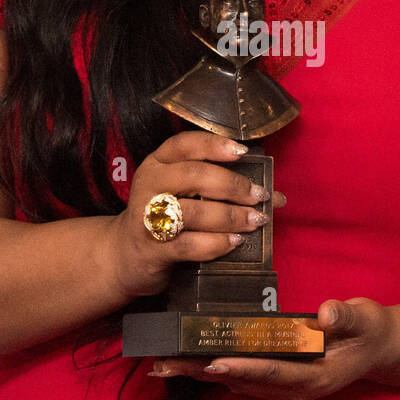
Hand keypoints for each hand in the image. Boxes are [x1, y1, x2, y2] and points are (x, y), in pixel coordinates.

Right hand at [109, 129, 284, 301]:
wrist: (126, 255)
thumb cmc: (165, 217)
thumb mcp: (179, 191)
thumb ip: (215, 185)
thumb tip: (273, 194)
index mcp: (158, 163)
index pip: (185, 144)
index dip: (214, 145)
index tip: (242, 151)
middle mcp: (150, 185)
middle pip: (194, 176)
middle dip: (233, 186)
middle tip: (259, 196)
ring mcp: (148, 218)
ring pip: (194, 212)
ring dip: (231, 216)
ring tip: (255, 221)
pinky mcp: (153, 248)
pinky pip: (190, 244)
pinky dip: (217, 243)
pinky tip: (236, 241)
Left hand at [147, 297, 399, 399]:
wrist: (382, 349)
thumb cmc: (373, 331)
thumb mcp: (368, 319)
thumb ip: (348, 317)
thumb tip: (327, 313)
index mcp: (314, 377)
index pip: (272, 372)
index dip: (242, 366)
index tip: (212, 359)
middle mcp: (294, 390)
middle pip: (242, 381)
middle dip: (202, 372)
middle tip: (164, 365)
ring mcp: (284, 389)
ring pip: (235, 382)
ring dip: (200, 373)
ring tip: (162, 365)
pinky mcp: (277, 381)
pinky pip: (240, 377)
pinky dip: (213, 368)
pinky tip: (188, 361)